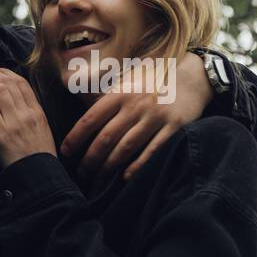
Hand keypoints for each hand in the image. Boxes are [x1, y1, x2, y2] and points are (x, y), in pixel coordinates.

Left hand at [0, 67, 56, 168]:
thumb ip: (31, 116)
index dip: (6, 72)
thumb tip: (15, 103)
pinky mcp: (2, 132)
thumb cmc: (38, 157)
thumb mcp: (42, 131)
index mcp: (37, 112)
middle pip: (9, 82)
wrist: (38, 175)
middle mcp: (27, 113)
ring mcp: (14, 122)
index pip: (22, 83)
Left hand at [59, 51, 212, 184]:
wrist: (191, 76)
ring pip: (126, 148)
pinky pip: (152, 151)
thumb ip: (106, 94)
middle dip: (90, 159)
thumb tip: (74, 97)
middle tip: (81, 173)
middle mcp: (136, 105)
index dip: (75, 138)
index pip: (91, 119)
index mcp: (120, 92)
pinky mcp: (174, 127)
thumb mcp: (127, 79)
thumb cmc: (153, 80)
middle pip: (106, 138)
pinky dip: (138, 166)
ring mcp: (155, 117)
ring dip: (109, 167)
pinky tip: (125, 177)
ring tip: (98, 180)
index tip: (65, 152)